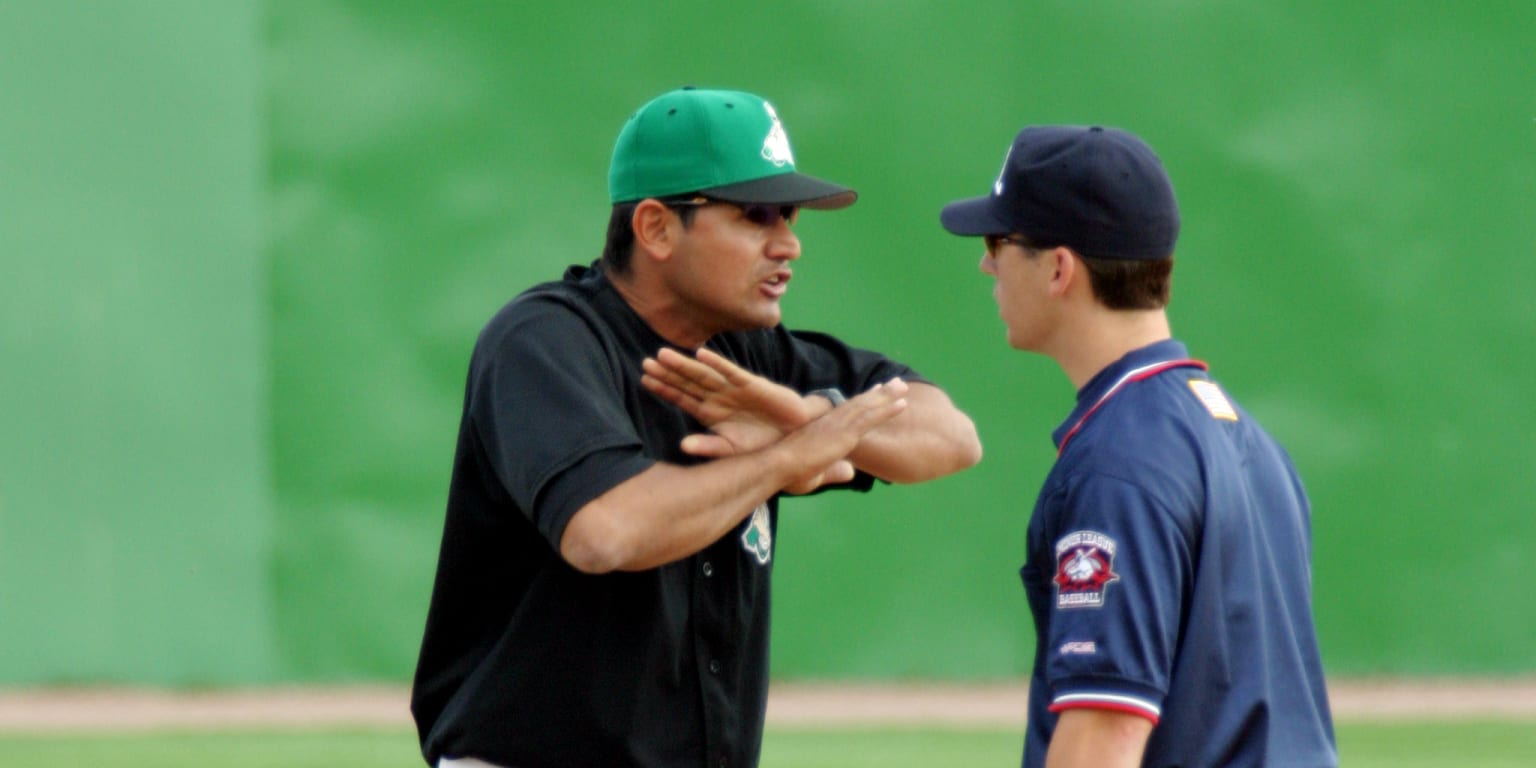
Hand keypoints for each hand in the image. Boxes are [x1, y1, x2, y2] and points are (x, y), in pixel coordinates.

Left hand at [641, 347, 814, 456]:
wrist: (793, 435)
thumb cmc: (761, 443)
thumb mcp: (731, 449)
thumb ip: (707, 447)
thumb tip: (682, 446)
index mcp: (710, 412)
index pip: (682, 397)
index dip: (664, 388)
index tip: (644, 380)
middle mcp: (718, 397)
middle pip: (688, 382)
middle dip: (667, 373)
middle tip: (645, 362)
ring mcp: (733, 389)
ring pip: (704, 374)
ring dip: (684, 365)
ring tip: (663, 355)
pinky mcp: (752, 384)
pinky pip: (731, 372)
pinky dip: (717, 363)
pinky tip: (702, 354)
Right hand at [776, 377, 909, 493]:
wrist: (777, 465)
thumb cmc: (789, 472)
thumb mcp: (815, 474)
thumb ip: (834, 472)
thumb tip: (851, 472)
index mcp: (823, 427)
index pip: (847, 410)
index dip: (863, 399)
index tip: (877, 390)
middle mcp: (832, 421)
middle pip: (861, 403)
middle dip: (880, 393)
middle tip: (897, 382)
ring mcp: (839, 425)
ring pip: (868, 406)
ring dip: (888, 396)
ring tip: (903, 385)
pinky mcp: (845, 433)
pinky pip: (871, 418)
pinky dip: (887, 410)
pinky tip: (902, 404)